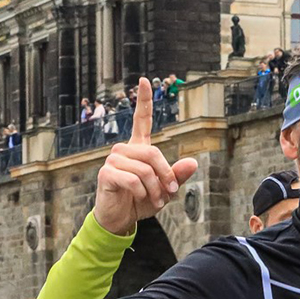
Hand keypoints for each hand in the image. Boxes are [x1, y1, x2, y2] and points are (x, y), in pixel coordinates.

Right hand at [93, 76, 198, 234]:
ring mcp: (112, 160)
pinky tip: (139, 199)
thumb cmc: (141, 201)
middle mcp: (124, 150)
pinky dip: (142, 193)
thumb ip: (177, 176)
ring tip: (154, 200)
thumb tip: (193, 162)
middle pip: (153, 153)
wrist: (120, 219)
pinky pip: (133, 180)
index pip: (140, 119)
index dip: (143, 100)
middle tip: (169, 193)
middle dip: (166, 175)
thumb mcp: (164, 190)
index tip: (144, 80)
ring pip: (144, 169)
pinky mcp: (106, 174)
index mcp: (137, 148)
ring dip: (154, 189)